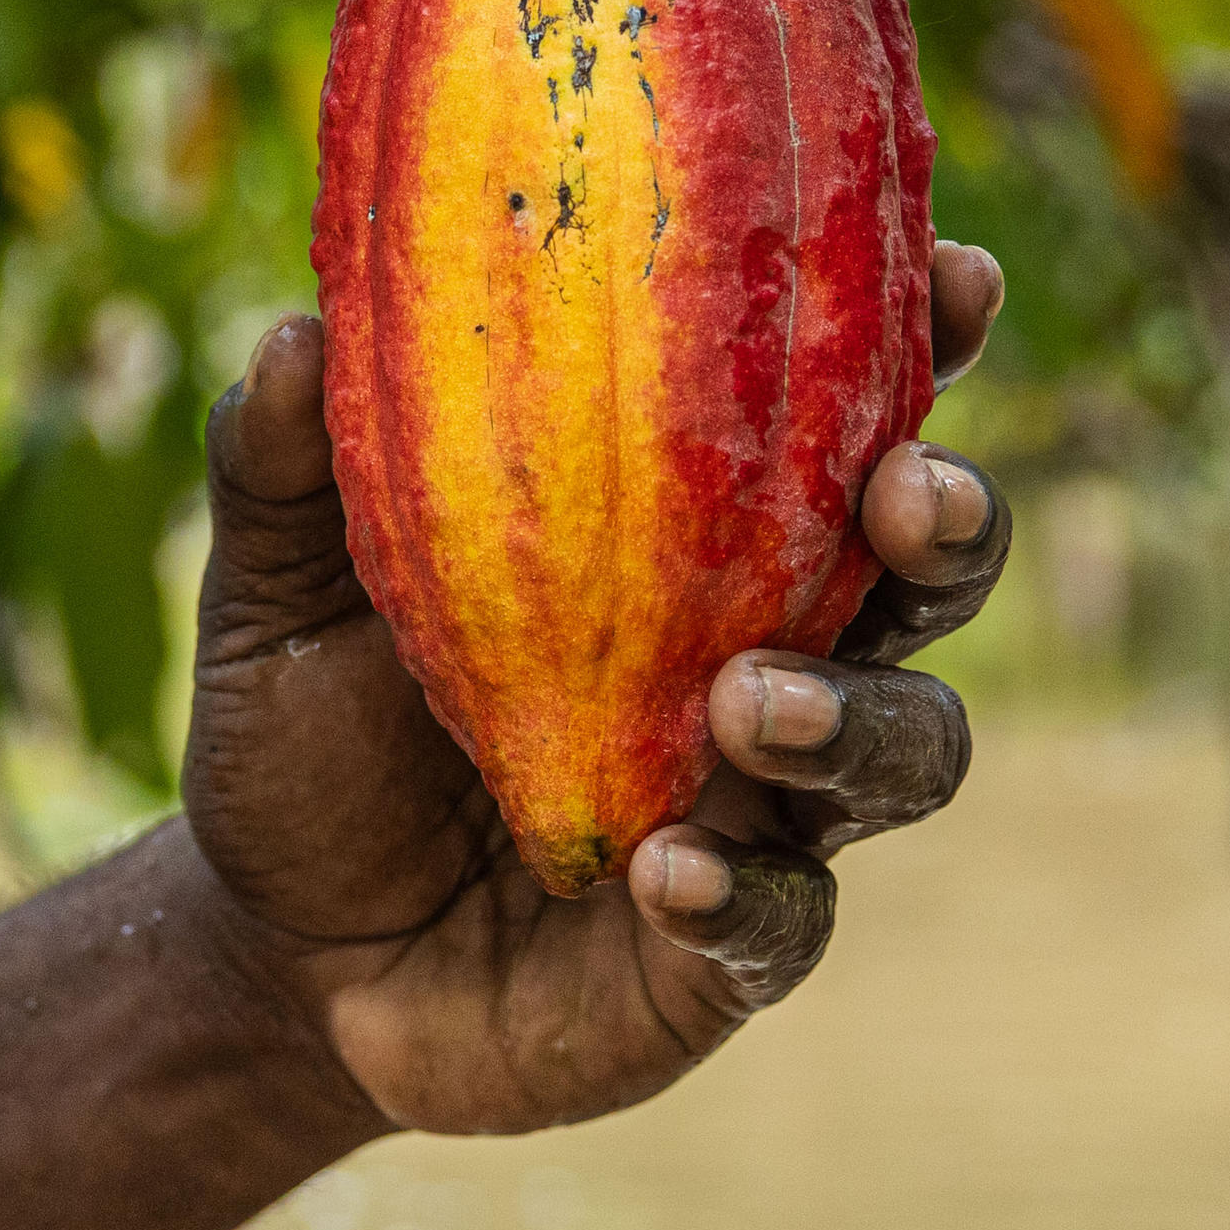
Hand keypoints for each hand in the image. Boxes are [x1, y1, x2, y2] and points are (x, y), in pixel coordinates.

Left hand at [178, 244, 1010, 1139]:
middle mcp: (761, 661)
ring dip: (858, 715)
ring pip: (911, 748)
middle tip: (908, 491)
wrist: (274, 957)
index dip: (921, 346)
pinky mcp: (721, 953)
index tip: (957, 272)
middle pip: (927, 574)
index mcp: (689, 547)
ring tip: (752, 705)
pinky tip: (668, 872)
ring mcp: (762, 812)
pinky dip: (743, 891)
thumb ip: (283, 469)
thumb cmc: (306, 743)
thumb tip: (296, 331)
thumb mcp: (272, 599)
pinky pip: (787, 919)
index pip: (836, 425)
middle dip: (948, 523)